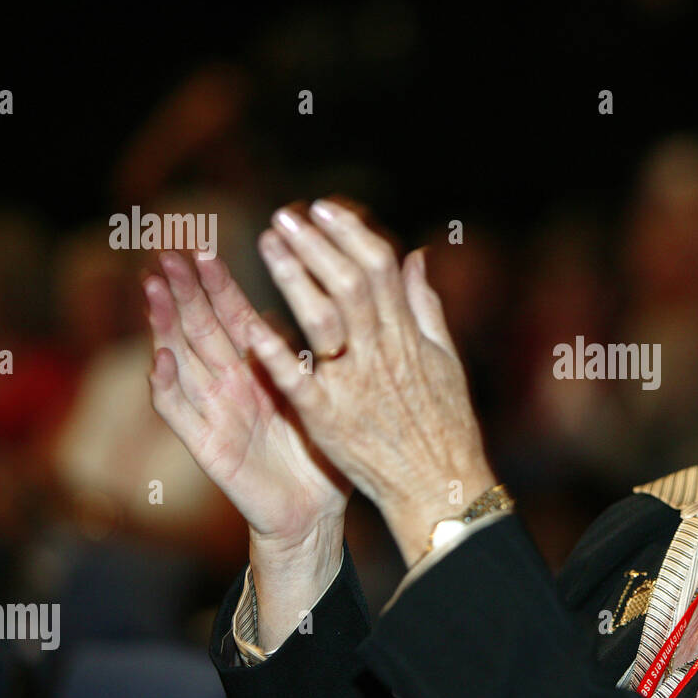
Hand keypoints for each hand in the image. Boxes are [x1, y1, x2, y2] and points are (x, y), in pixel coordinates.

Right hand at [144, 251, 350, 642]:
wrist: (313, 513)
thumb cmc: (320, 452)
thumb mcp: (320, 394)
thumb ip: (311, 350)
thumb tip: (322, 295)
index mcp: (257, 370)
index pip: (233, 317)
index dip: (217, 285)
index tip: (204, 248)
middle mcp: (229, 385)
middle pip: (200, 328)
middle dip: (184, 292)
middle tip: (169, 253)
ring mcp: (214, 412)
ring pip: (180, 360)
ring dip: (163, 324)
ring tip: (153, 288)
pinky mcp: (207, 445)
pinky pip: (180, 413)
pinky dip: (166, 386)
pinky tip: (159, 359)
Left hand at [246, 198, 495, 564]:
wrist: (441, 488)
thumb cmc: (445, 425)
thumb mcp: (445, 360)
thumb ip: (426, 307)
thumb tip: (416, 257)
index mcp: (408, 337)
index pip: (380, 269)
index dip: (350, 234)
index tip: (323, 209)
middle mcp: (382, 354)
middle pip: (349, 284)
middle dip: (316, 245)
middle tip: (284, 216)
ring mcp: (355, 386)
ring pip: (323, 319)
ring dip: (294, 278)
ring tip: (267, 246)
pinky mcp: (331, 420)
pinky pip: (300, 381)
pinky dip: (277, 352)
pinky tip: (251, 324)